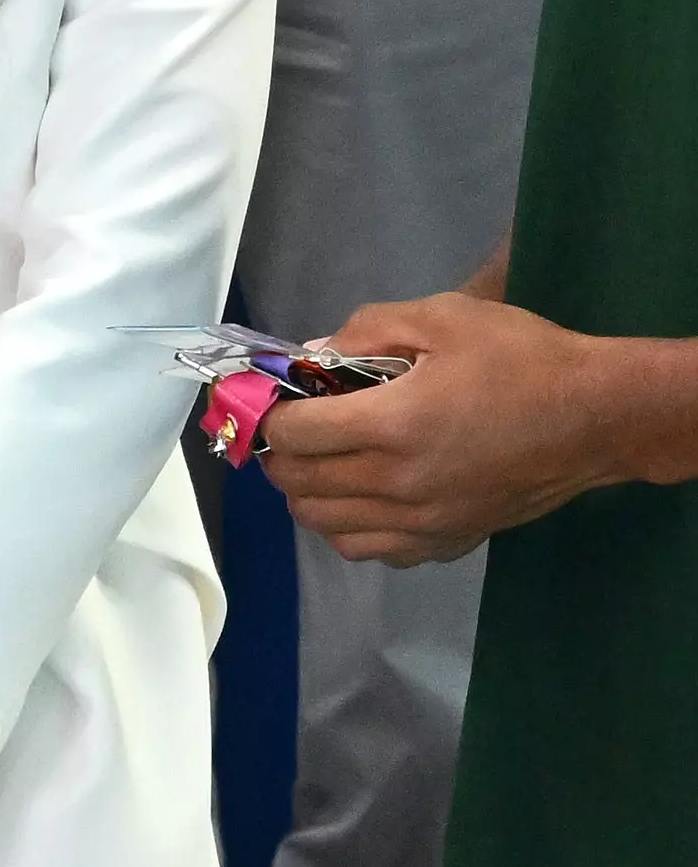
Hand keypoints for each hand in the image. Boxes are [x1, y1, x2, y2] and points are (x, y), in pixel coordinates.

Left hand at [261, 287, 668, 565]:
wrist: (597, 417)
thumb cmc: (523, 358)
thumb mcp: (445, 316)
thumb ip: (368, 329)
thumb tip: (312, 355)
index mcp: (392, 425)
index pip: (294, 434)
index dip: (269, 416)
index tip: (269, 401)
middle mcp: (397, 484)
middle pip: (298, 485)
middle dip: (279, 455)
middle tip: (290, 428)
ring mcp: (420, 522)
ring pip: (325, 525)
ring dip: (308, 495)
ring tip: (322, 462)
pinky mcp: (443, 543)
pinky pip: (370, 550)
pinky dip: (349, 527)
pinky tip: (362, 497)